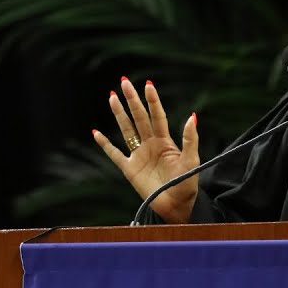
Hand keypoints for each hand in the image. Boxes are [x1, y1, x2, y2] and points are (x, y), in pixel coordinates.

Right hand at [93, 77, 199, 222]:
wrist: (176, 206)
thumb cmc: (186, 184)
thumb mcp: (192, 161)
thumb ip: (190, 139)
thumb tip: (192, 116)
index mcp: (165, 141)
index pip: (157, 116)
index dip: (152, 101)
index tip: (148, 84)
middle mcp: (150, 144)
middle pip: (139, 118)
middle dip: (132, 100)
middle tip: (124, 82)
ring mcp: (139, 156)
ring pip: (126, 130)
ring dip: (119, 114)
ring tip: (112, 97)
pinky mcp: (129, 169)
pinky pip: (114, 154)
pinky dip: (105, 144)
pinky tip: (96, 132)